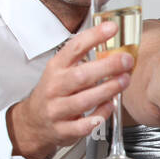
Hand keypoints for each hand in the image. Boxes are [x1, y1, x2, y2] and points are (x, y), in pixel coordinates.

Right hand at [7, 20, 131, 158]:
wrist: (33, 122)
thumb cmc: (54, 93)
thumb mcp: (62, 71)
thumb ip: (84, 61)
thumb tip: (116, 47)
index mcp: (56, 68)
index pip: (74, 48)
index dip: (94, 37)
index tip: (112, 28)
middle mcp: (55, 87)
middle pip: (81, 75)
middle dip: (106, 66)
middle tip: (126, 60)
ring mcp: (57, 109)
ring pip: (84, 100)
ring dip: (107, 90)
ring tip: (124, 81)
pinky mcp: (63, 129)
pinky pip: (83, 125)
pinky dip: (99, 115)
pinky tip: (110, 106)